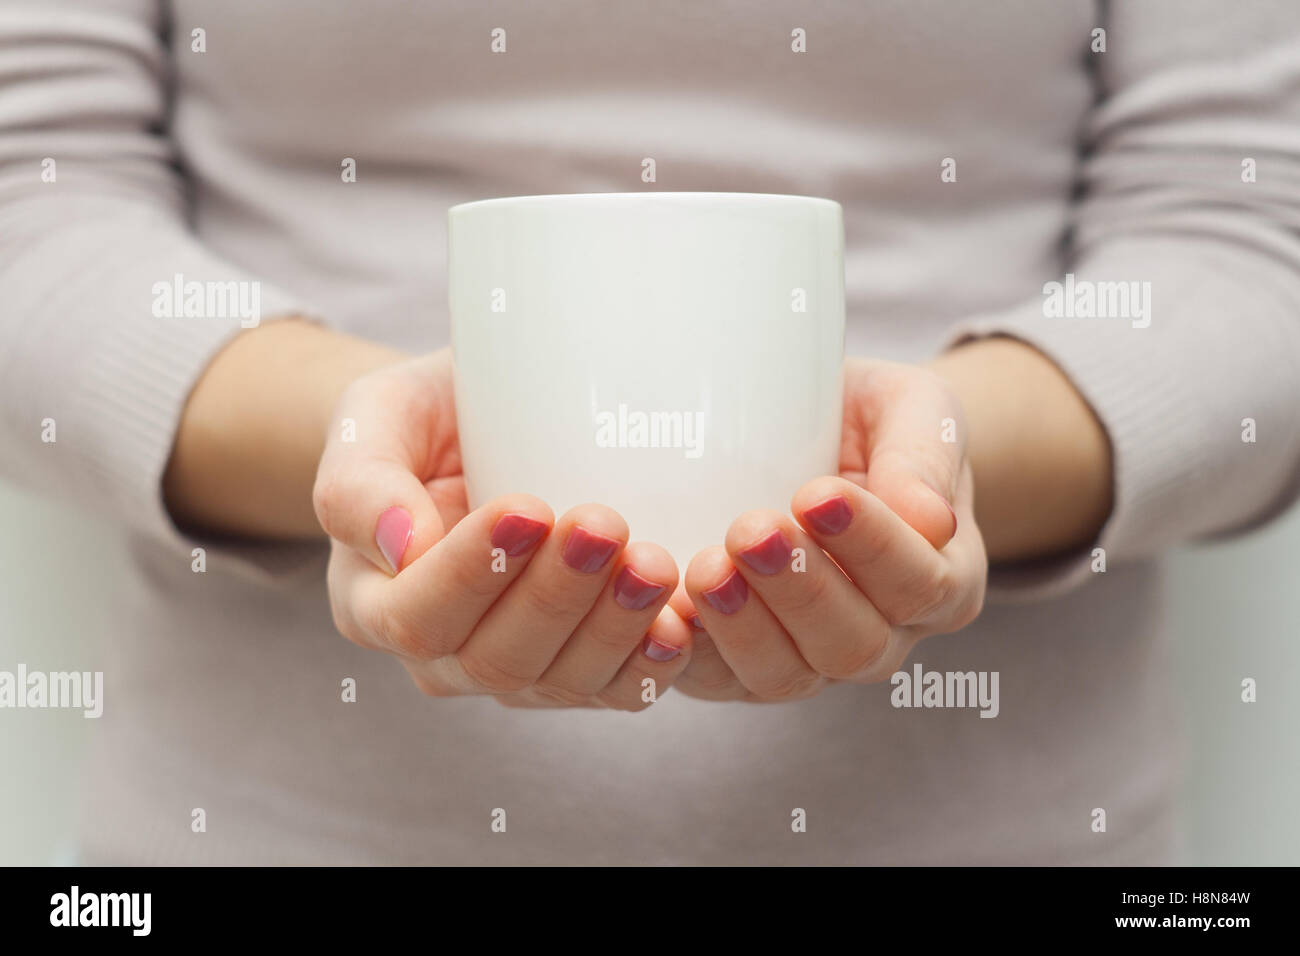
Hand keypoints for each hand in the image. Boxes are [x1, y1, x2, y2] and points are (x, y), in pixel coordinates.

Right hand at [314, 348, 692, 709]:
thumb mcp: (372, 419)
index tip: (528, 507)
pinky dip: (651, 662)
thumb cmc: (422, 419)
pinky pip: (616, 690)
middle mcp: (443, 655)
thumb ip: (359, 484)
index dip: (474, 572)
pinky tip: (680, 621)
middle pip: (498, 658)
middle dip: (557, 596)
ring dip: (614, 626)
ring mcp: (516, 671)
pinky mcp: (581, 669)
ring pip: (563, 679)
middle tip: (605, 525)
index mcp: (375, 605)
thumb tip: (402, 546)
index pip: (419, 616)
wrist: (483, 427)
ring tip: (654, 562)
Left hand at [667, 357, 987, 700]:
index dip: (871, 546)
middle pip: (852, 644)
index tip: (818, 495)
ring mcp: (811, 661)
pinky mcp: (740, 666)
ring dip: (743, 626)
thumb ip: (926, 454)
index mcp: (941, 579)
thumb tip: (932, 520)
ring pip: (786, 675)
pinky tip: (664, 610)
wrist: (812, 437)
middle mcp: (884, 635)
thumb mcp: (914, 409)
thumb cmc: (869, 420)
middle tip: (750, 531)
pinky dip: (688, 653)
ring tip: (706, 567)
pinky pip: (717, 679)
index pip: (919, 583)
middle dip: (800, 590)